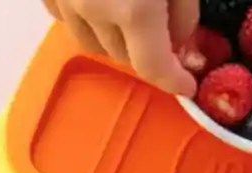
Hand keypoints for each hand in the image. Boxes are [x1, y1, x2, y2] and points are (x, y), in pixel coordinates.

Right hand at [42, 0, 199, 95]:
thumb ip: (183, 12)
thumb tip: (178, 41)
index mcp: (134, 9)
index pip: (155, 68)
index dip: (174, 81)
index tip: (188, 85)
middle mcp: (93, 9)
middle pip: (123, 57)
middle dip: (147, 53)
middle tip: (163, 31)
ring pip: (90, 42)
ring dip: (114, 39)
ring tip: (127, 13)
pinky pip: (64, 18)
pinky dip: (83, 19)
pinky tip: (97, 2)